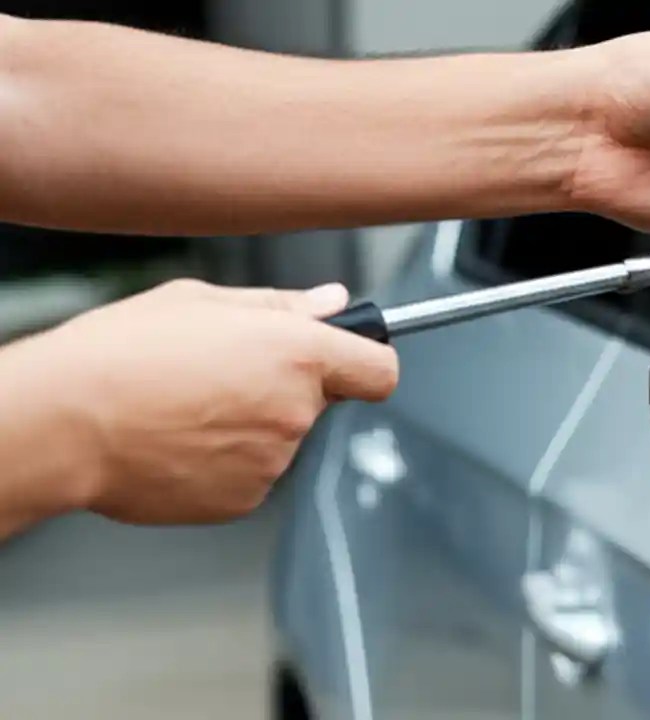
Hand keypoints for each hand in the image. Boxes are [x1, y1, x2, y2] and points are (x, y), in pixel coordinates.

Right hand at [24, 278, 397, 524]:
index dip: (367, 363)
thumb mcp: (201, 302)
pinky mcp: (244, 499)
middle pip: (319, 402)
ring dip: (250, 425)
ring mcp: (273, 461)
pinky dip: (225, 462)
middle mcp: (296, 411)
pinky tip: (179, 441)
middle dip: (286, 388)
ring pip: (280, 439)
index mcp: (297, 354)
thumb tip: (332, 303)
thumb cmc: (121, 354)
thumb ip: (281, 305)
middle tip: (222, 374)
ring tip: (186, 408)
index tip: (353, 361)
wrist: (64, 422)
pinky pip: (251, 474)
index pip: (380, 370)